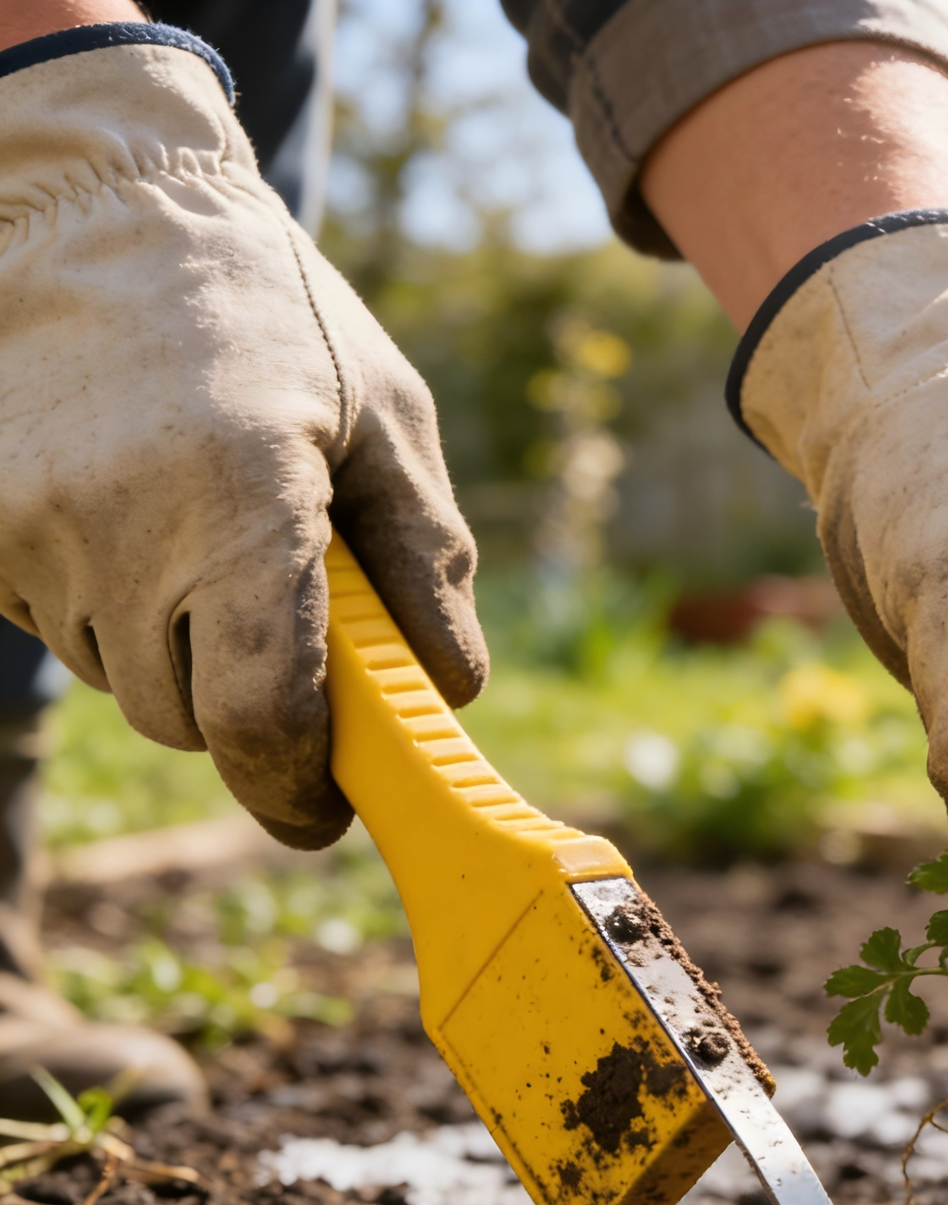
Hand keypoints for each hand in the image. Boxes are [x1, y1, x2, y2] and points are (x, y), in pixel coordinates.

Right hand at [0, 38, 485, 847]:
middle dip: (245, 705)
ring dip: (172, 650)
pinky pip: (55, 628)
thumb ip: (425, 563)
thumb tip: (451, 693)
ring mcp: (29, 528)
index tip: (326, 806)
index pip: (262, 721)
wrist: (94, 201)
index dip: (298, 790)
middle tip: (277, 624)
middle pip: (188, 722)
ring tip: (197, 529)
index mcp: (243, 502)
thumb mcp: (384, 415)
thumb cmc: (265, 310)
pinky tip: (130, 513)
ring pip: (120, 681)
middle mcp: (121, 527)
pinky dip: (104, 606)